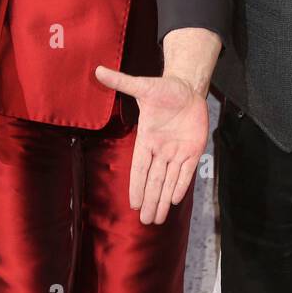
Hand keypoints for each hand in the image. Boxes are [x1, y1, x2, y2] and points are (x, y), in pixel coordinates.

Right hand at [94, 65, 208, 224]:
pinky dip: (181, 185)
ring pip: (169, 180)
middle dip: (151, 201)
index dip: (137, 186)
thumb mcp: (144, 86)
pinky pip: (186, 171)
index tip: (133, 204)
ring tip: (158, 220)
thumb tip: (98, 70)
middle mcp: (161, 150)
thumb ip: (123, 82)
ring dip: (163, 200)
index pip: (140, 168)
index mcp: (147, 139)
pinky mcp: (193, 150)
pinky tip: (175, 201)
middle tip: (147, 222)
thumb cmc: (164, 89)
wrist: (187, 88)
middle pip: (155, 180)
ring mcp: (177, 151)